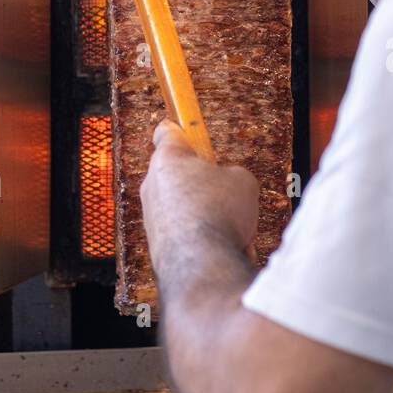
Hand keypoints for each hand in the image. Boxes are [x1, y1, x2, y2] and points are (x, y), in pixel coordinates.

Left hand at [140, 119, 259, 278]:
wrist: (202, 264)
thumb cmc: (220, 213)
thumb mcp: (242, 180)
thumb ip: (231, 175)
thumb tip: (227, 187)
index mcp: (169, 158)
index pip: (166, 132)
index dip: (180, 129)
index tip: (186, 129)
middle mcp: (152, 184)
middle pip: (178, 173)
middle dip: (203, 183)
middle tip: (226, 193)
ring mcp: (150, 216)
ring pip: (183, 207)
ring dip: (205, 215)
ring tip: (230, 228)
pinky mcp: (155, 245)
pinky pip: (183, 235)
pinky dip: (201, 240)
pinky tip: (222, 249)